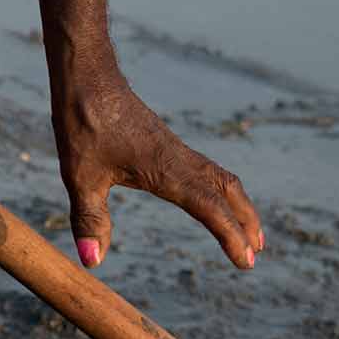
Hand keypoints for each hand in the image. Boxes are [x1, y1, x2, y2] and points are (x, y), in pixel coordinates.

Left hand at [53, 65, 265, 270]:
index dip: (231, 235)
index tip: (246, 262)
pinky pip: (206, 168)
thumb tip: (93, 261)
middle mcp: (179, 160)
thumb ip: (90, 219)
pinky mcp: (166, 142)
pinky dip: (220, 188)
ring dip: (238, 204)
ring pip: (220, 177)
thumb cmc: (84, 124)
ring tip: (248, 230)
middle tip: (258, 251)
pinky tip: (213, 197)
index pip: (210, 208)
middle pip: (227, 192)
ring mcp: (175, 149)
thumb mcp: (80, 178)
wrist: (87, 77)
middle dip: (246, 221)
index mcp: (165, 170)